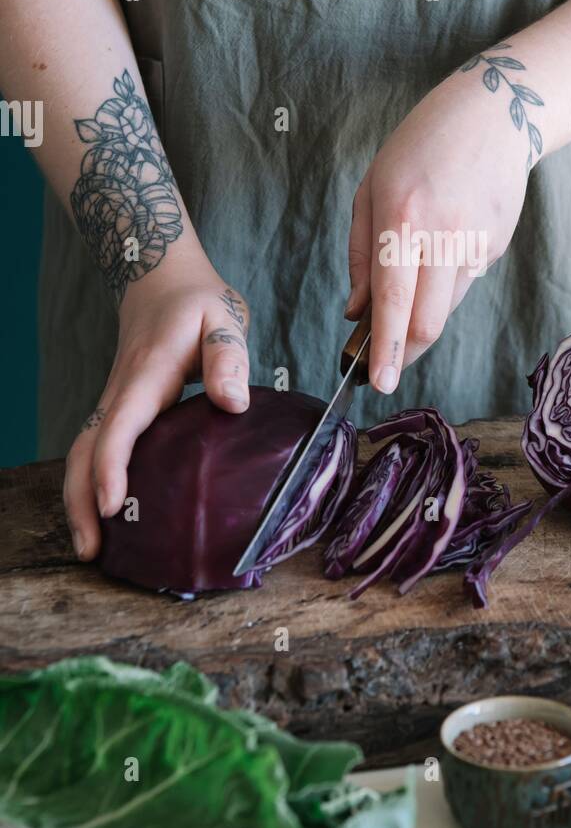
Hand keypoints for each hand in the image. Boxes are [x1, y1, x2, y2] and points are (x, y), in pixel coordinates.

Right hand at [63, 253, 250, 560]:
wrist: (160, 277)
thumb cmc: (197, 301)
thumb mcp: (223, 317)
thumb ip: (228, 356)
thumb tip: (233, 401)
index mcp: (147, 374)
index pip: (121, 426)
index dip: (112, 467)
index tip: (112, 505)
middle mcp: (122, 392)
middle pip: (85, 450)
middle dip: (81, 501)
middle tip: (91, 550)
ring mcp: (116, 400)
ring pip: (84, 452)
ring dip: (80, 498)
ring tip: (93, 546)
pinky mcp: (120, 408)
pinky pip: (96, 448)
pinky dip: (91, 482)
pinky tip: (107, 512)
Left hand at [346, 72, 529, 393]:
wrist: (491, 115)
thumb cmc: (418, 149)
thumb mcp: (371, 191)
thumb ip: (361, 256)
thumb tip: (356, 312)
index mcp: (402, 221)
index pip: (392, 302)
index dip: (385, 350)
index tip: (379, 383)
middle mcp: (442, 236)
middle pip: (428, 322)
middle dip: (406, 350)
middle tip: (386, 360)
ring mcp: (475, 243)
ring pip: (446, 307)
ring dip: (424, 309)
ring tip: (416, 266)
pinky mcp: (496, 246)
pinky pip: (464, 281)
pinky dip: (447, 279)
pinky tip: (446, 237)